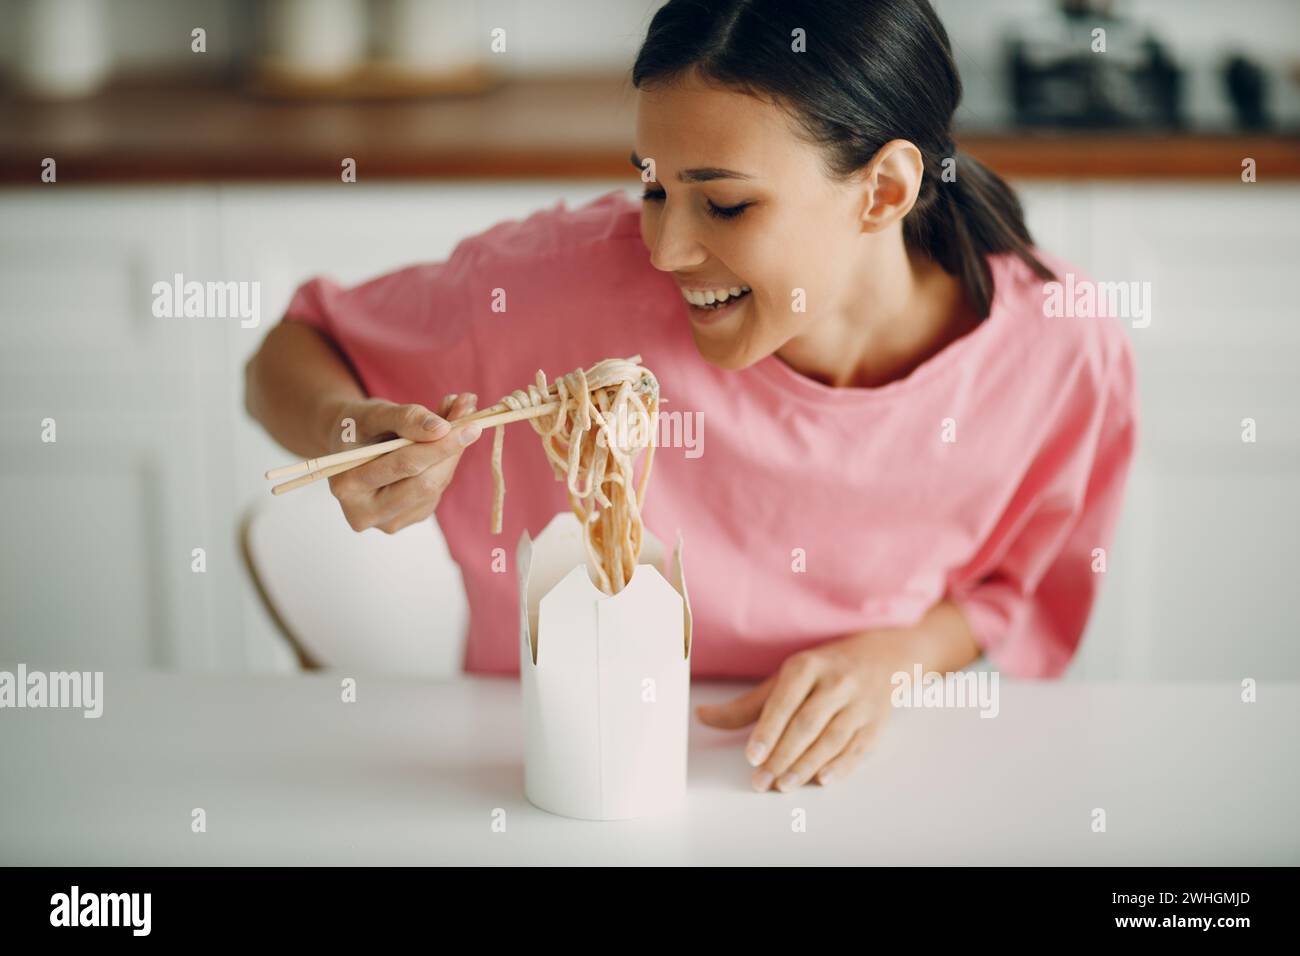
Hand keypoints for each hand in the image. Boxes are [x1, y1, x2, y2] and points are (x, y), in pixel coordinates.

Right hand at [325, 393, 482, 533]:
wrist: (350, 444)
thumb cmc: (358, 426)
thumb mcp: (374, 413)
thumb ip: (406, 418)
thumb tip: (442, 428)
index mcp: (346, 486)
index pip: (403, 466)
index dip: (439, 445)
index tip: (471, 424)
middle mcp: (365, 513)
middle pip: (424, 484)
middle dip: (451, 450)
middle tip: (472, 419)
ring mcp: (389, 522)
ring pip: (436, 487)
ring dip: (451, 454)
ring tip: (454, 420)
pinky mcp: (410, 518)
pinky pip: (438, 491)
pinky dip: (445, 464)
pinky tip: (440, 444)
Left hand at [695, 631, 902, 790]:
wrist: (880, 658)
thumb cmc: (822, 672)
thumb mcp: (785, 679)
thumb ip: (747, 704)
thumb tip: (702, 717)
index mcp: (808, 666)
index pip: (784, 701)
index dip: (768, 730)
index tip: (753, 756)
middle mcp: (836, 682)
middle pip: (807, 724)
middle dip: (783, 756)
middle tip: (762, 781)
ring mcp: (860, 703)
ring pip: (832, 738)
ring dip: (807, 765)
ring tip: (784, 785)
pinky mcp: (876, 723)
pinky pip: (858, 748)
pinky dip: (840, 766)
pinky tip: (821, 780)